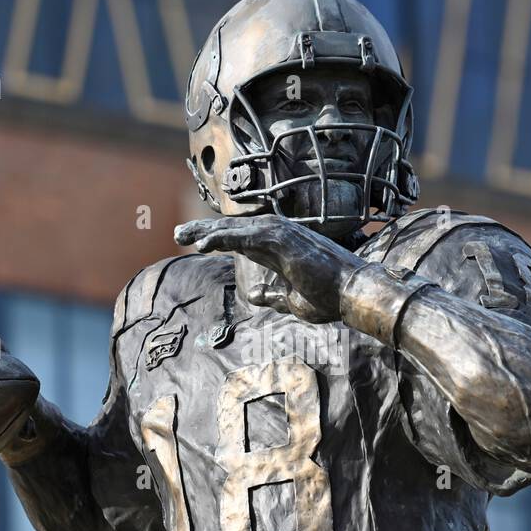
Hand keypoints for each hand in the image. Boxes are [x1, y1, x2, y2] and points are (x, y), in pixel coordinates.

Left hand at [174, 215, 365, 323]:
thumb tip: (256, 295)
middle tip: (178, 234)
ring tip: (183, 236)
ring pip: (237, 228)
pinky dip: (224, 238)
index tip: (194, 244)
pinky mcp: (283, 240)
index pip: (242, 240)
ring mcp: (283, 235)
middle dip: (205, 230)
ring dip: (208, 231)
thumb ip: (274, 297)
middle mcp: (280, 237)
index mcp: (280, 250)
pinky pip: (246, 237)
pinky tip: (204, 244)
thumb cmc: (329, 298)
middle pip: (235, 229)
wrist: (352, 296)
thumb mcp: (293, 302)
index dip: (217, 239)